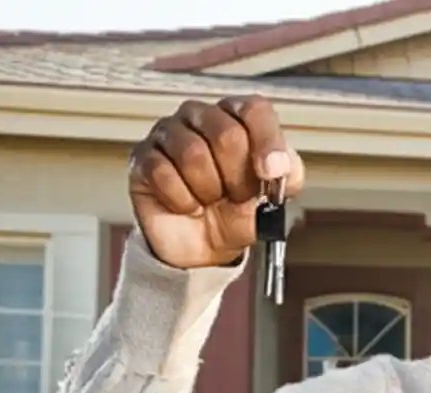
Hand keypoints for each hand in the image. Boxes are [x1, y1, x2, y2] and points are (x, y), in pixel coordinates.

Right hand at [127, 95, 305, 268]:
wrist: (205, 244)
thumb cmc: (238, 210)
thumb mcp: (276, 196)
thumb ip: (287, 175)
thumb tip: (278, 164)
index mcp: (238, 117)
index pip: (254, 110)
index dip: (266, 142)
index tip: (270, 172)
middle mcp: (202, 116)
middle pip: (226, 134)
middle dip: (237, 178)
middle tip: (236, 195)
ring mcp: (168, 133)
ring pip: (193, 155)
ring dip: (209, 191)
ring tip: (210, 199)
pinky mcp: (143, 157)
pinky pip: (163, 174)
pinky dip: (183, 201)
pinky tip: (188, 204)